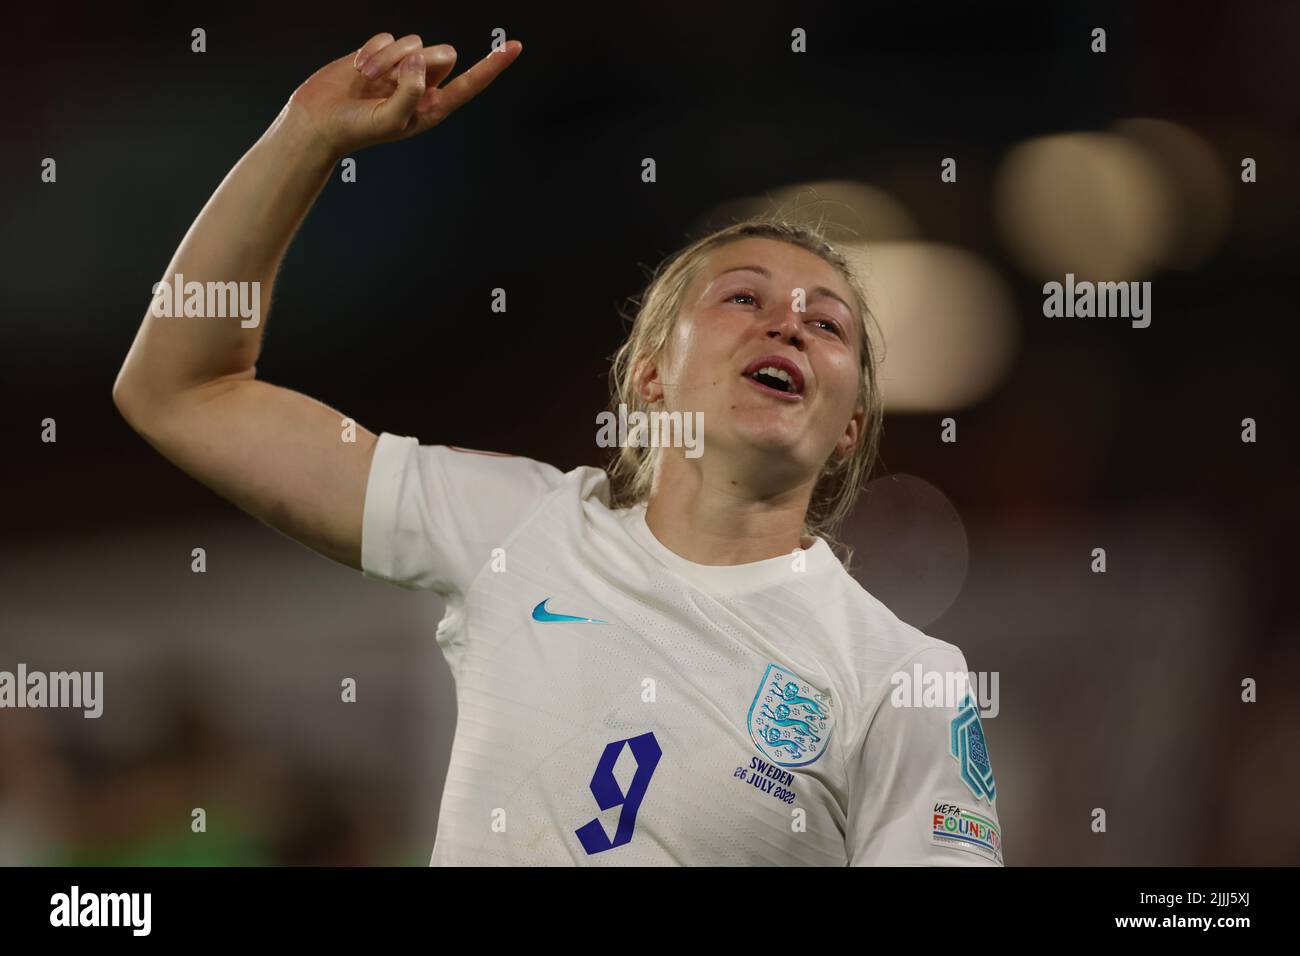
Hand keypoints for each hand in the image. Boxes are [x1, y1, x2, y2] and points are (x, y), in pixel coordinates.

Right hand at [285, 31, 522, 157]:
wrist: (320, 120)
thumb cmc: (358, 129)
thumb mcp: (391, 120)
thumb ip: (411, 92)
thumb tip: (419, 59)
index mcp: (434, 106)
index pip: (471, 84)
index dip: (492, 66)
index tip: (515, 46)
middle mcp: (423, 85)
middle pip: (444, 53)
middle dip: (418, 60)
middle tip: (388, 79)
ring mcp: (402, 67)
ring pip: (414, 41)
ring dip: (388, 58)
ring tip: (366, 79)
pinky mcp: (381, 53)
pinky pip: (389, 36)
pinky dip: (373, 50)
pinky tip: (358, 69)